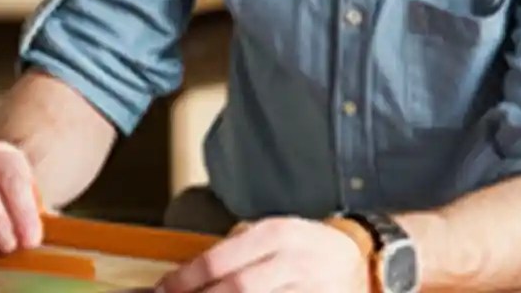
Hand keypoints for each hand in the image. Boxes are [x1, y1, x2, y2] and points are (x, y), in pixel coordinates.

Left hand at [155, 216, 368, 292]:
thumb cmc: (306, 249)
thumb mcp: (273, 237)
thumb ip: (234, 252)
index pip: (218, 261)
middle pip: (235, 289)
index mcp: (277, 234)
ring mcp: (310, 287)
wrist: (358, 259)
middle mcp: (294, 259)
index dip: (183, 281)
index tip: (161, 291)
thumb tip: (183, 281)